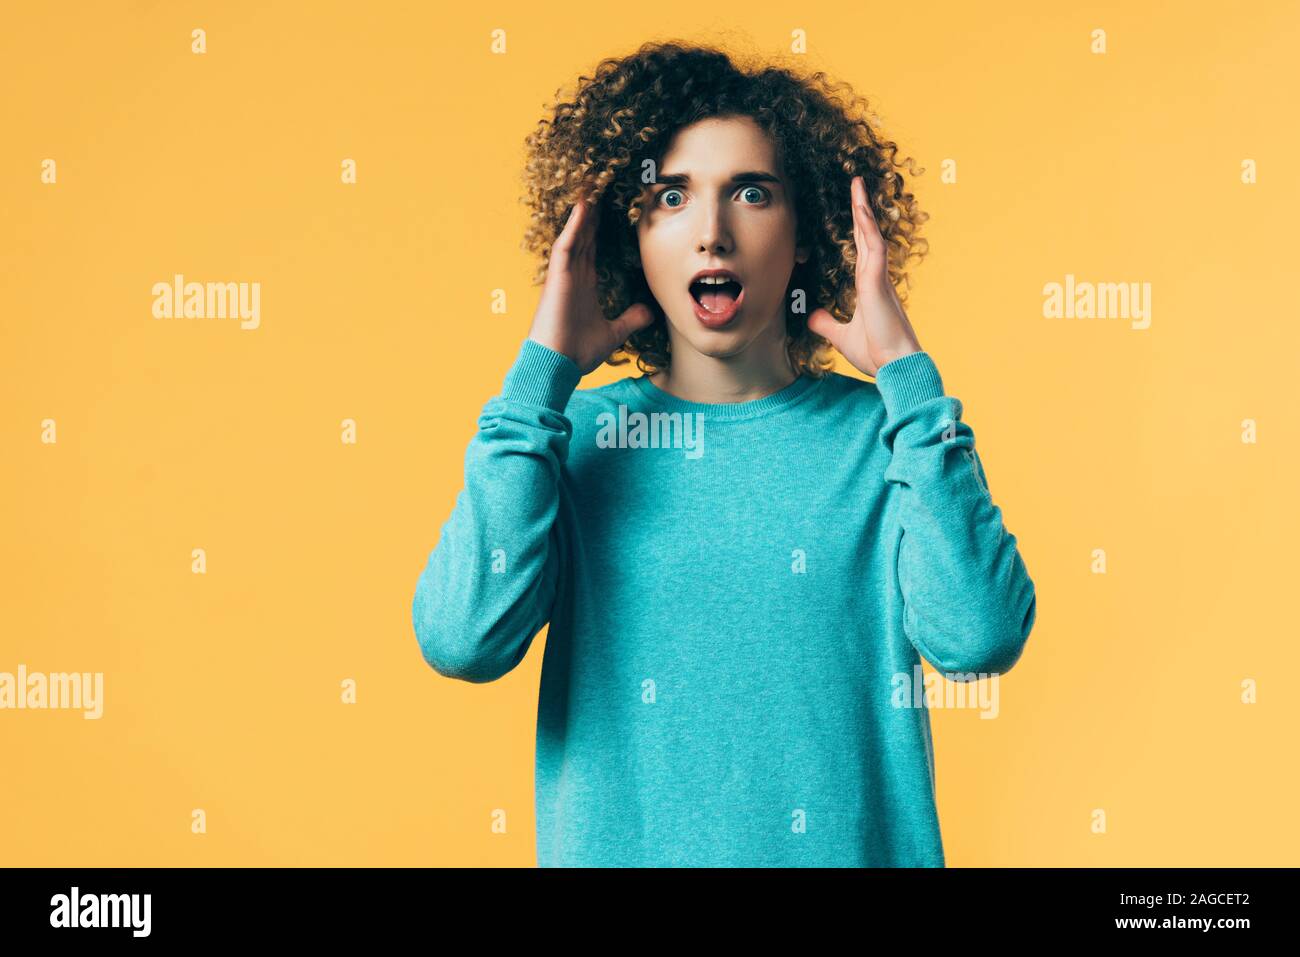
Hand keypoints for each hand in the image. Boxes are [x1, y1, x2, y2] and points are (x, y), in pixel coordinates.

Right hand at [527, 187, 655, 375]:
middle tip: (601, 184)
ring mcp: (564, 274)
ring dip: (584, 210)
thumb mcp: (614, 333)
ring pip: (576, 234)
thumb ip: (630, 319)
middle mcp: (574, 275)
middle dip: (593, 211)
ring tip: (592, 184)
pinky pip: (566, 244)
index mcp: (585, 284)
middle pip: (585, 234)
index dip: (601, 228)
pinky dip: (574, 225)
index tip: (611, 208)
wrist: (557, 366)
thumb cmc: (578, 352)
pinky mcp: (558, 277)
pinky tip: (583, 205)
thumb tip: (649, 312)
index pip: (594, 248)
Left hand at [807, 175, 922, 376]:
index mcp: (869, 286)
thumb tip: (811, 315)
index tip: (854, 208)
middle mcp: (876, 278)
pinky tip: (862, 214)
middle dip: (861, 210)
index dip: (857, 227)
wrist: (895, 367)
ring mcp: (878, 279)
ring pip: (871, 237)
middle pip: (866, 236)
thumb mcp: (841, 336)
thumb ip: (826, 323)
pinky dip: (868, 231)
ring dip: (863, 212)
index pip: (861, 249)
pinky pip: (875, 251)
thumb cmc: (876, 353)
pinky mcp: (879, 285)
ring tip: (857, 188)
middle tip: (856, 185)